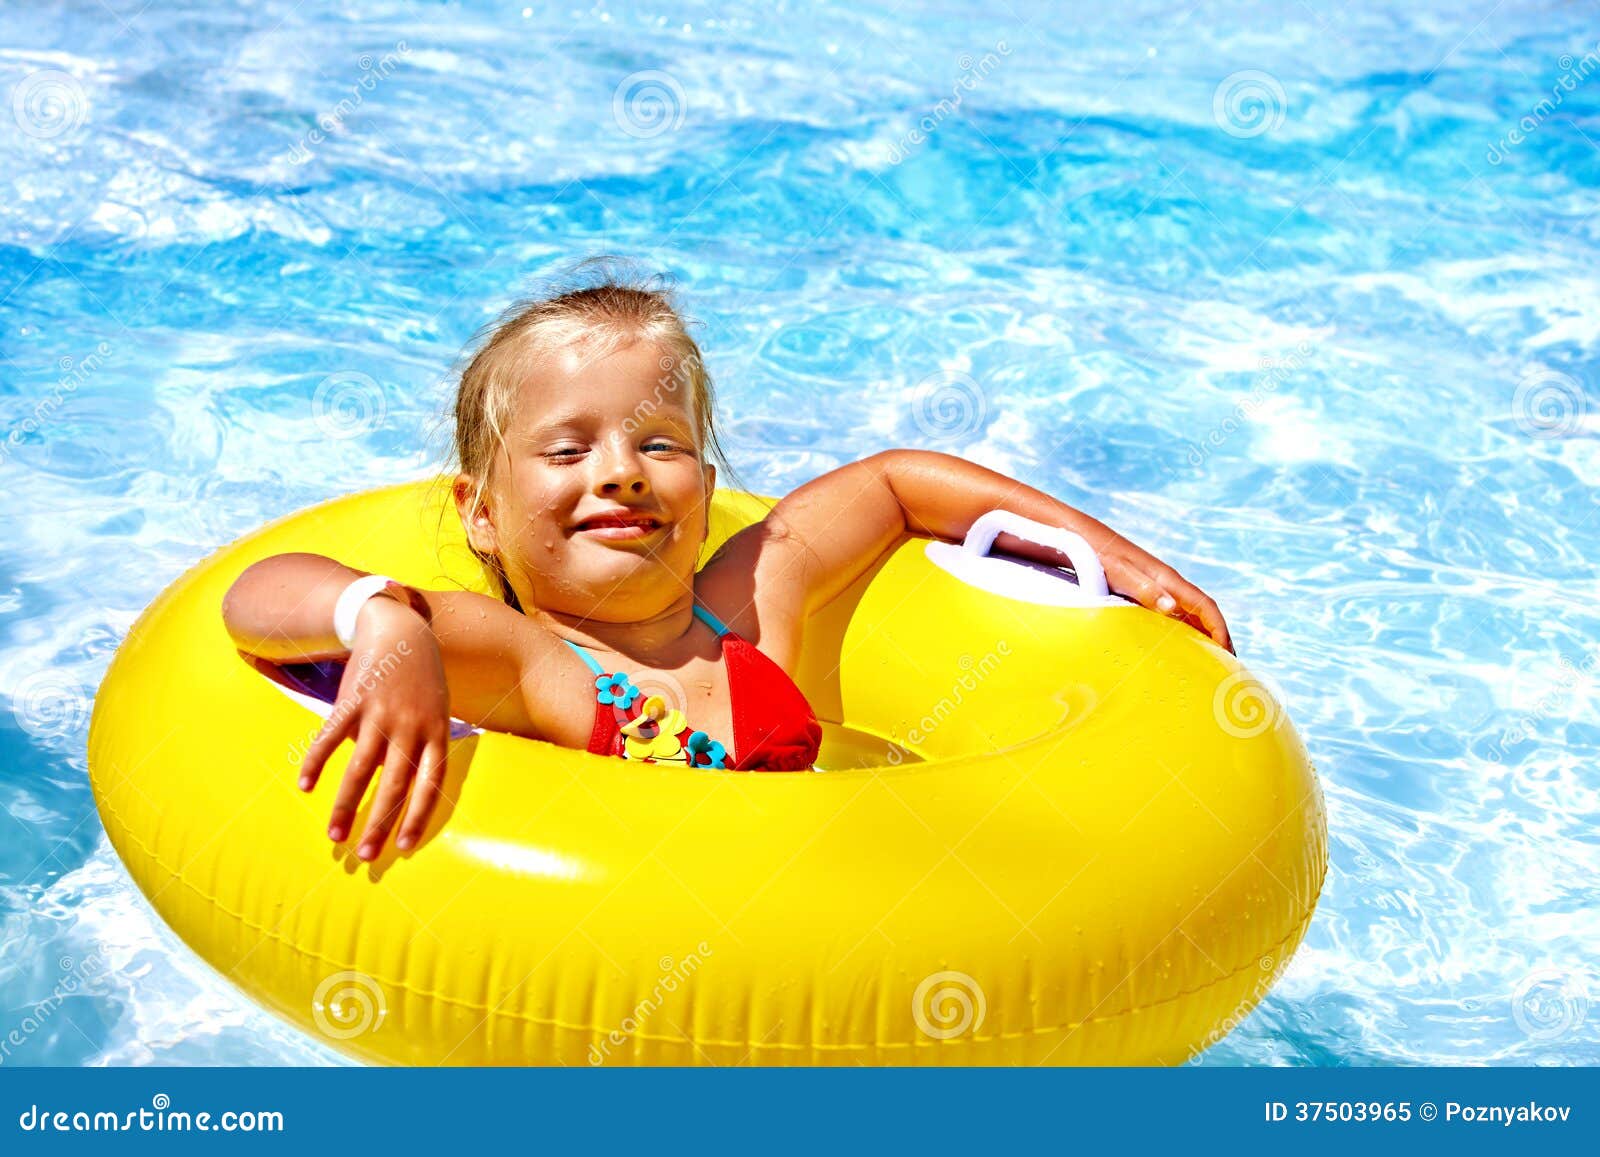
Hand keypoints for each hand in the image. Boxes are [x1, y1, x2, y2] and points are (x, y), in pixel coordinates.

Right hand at [298, 594, 450, 859]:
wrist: (401, 630)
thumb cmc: (421, 681)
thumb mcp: (435, 712)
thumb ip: (421, 749)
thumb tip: (404, 792)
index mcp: (435, 733)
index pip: (429, 784)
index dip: (416, 817)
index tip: (402, 847)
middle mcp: (410, 726)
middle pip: (394, 784)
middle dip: (378, 824)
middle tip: (365, 856)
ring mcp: (380, 713)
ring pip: (360, 769)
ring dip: (345, 805)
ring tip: (334, 835)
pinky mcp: (353, 700)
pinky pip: (331, 737)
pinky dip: (316, 762)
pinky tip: (305, 786)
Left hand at [1098, 536, 1233, 652]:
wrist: (1082, 537)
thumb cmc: (1099, 554)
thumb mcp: (1120, 573)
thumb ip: (1145, 588)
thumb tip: (1172, 607)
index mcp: (1168, 579)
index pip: (1205, 605)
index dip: (1219, 627)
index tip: (1227, 651)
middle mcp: (1168, 583)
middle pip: (1203, 612)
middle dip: (1218, 635)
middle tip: (1227, 664)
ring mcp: (1157, 587)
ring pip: (1189, 613)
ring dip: (1203, 634)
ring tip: (1210, 660)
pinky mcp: (1145, 591)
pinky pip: (1172, 614)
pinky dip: (1183, 630)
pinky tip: (1179, 645)